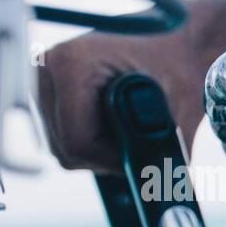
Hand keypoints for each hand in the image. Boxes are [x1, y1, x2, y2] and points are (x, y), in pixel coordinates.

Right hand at [36, 0, 223, 172]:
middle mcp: (48, 67)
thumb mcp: (179, 111)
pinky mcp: (48, 87)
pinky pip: (62, 131)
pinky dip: (90, 137)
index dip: (111, 161)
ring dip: (97, 149)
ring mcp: (43, 77)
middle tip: (139, 144)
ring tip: (130, 129)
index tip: (141, 153)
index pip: (76, 143)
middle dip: (104, 157)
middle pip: (64, 148)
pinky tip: (114, 122)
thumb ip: (166, 151)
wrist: (180, 38)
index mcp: (72, 65)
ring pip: (61, 143)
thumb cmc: (182, 66)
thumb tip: (163, 187)